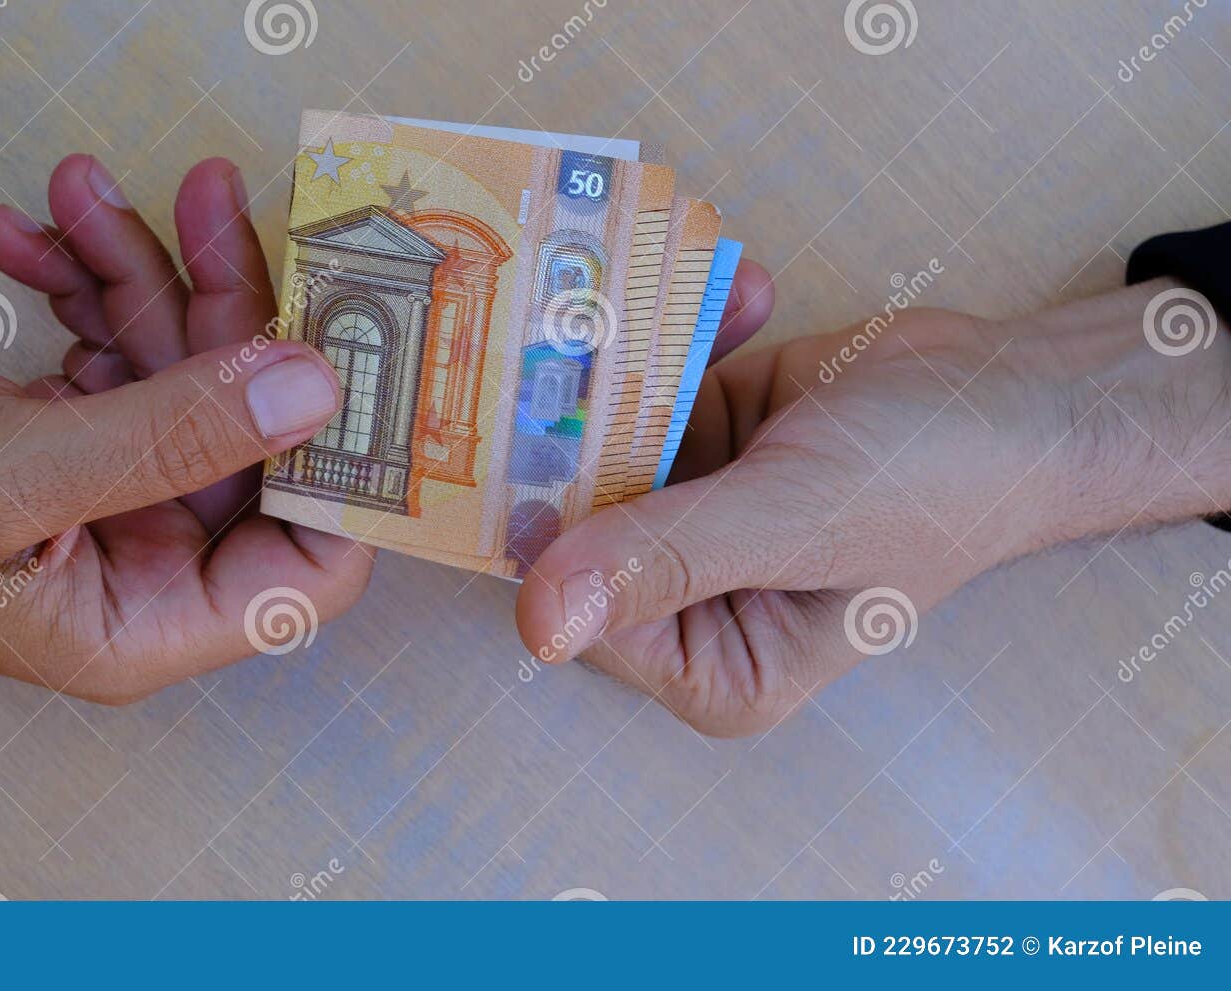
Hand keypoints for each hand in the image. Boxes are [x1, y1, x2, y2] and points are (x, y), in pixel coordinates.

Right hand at [0, 155, 371, 702]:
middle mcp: (147, 564)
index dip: (343, 458)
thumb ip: (168, 436)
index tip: (342, 337)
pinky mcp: (72, 438)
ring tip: (76, 192)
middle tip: (204, 194)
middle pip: (251, 429)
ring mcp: (113, 496)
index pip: (312, 561)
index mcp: (147, 619)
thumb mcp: (6, 473)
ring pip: (181, 369)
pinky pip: (115, 351)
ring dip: (136, 271)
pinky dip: (82, 287)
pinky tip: (27, 240)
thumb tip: (313, 390)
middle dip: (222, 305)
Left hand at [516, 275, 1230, 734]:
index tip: (511, 433)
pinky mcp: (703, 437)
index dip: (545, 528)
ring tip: (635, 289)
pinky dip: (688, 332)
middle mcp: (685, 598)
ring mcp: (687, 513)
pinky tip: (741, 292)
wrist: (1018, 394)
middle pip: (580, 521)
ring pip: (604, 438)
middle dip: (570, 426)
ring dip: (626, 361)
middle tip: (544, 337)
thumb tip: (538, 622)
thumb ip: (668, 560)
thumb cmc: (931, 483)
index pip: (584, 608)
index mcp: (709, 662)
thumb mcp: (793, 523)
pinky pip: (656, 385)